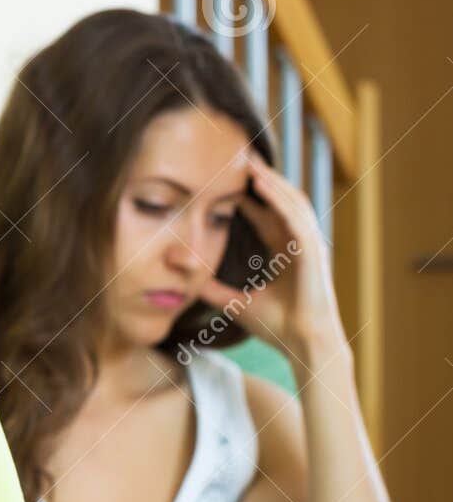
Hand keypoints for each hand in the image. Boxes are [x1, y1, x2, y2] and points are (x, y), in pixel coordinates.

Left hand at [202, 148, 345, 357]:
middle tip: (238, 155)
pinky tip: (261, 184)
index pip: (266, 214)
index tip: (224, 178)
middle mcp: (299, 243)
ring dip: (269, 180)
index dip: (247, 195)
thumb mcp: (236, 304)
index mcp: (285, 251)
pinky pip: (295, 216)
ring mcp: (309, 244)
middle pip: (280, 199)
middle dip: (261, 177)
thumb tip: (188, 284)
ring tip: (248, 161)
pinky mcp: (313, 250)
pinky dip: (279, 199)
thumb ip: (215, 291)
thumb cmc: (279, 328)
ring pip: (289, 201)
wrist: (303, 346)